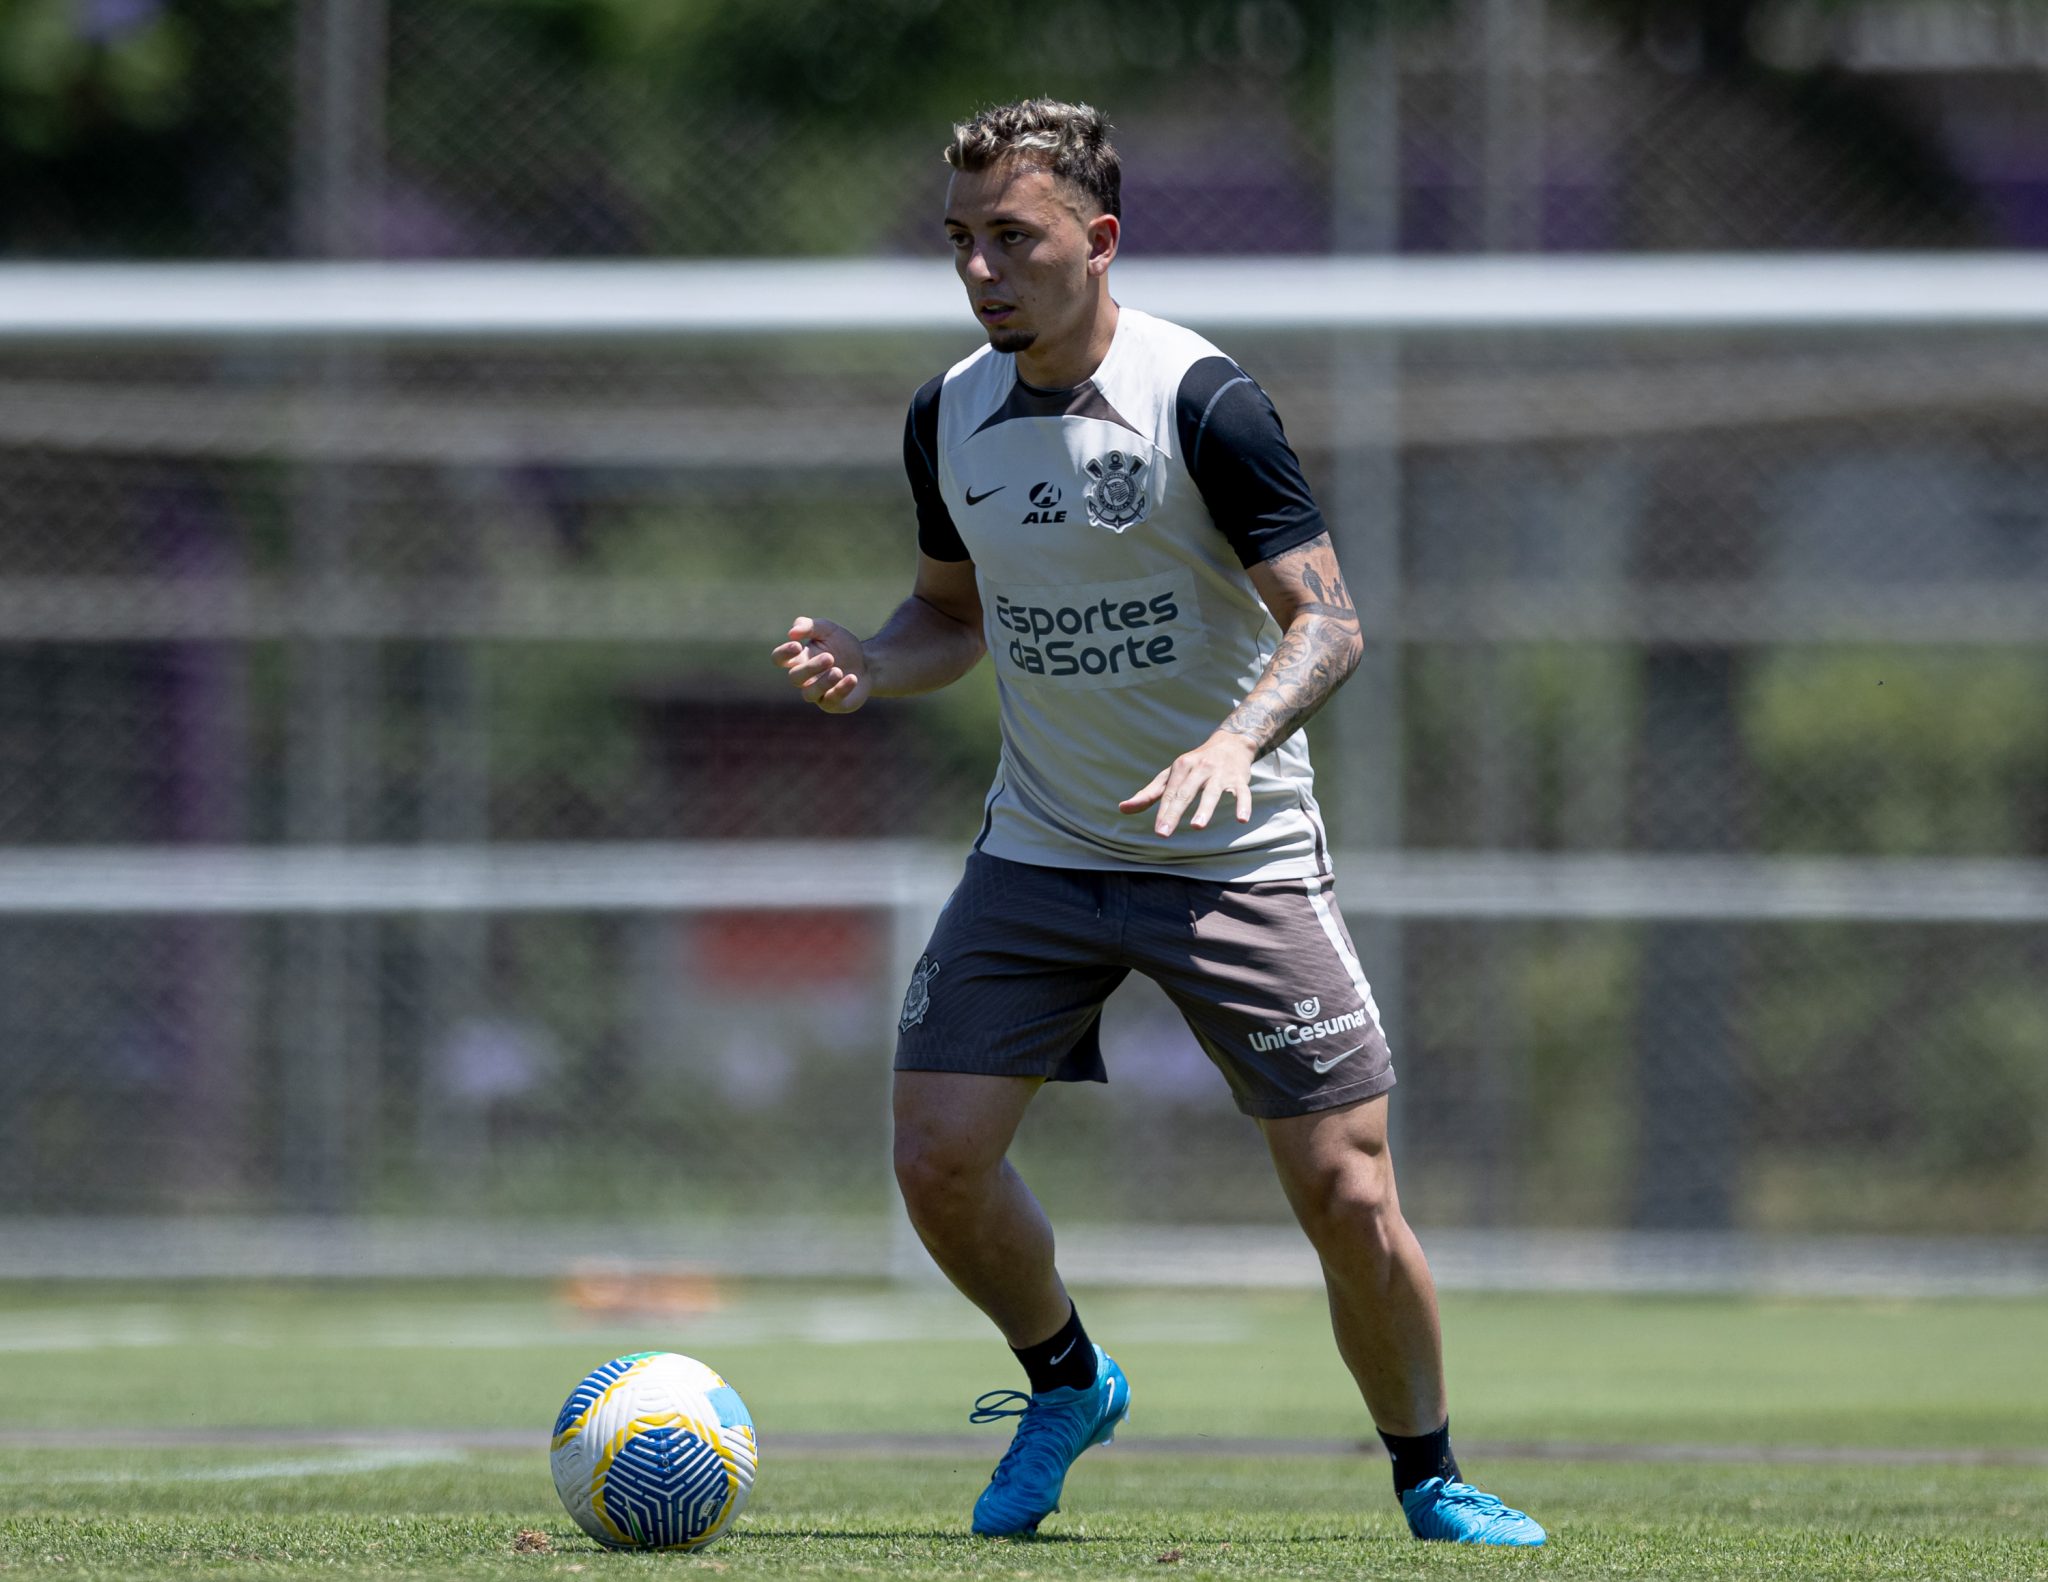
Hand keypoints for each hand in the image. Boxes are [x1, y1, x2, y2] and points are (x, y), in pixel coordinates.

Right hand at [772, 616, 872, 713]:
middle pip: (794, 677)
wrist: (867, 662)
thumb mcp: (828, 629)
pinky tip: (852, 678)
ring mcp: (817, 693)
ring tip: (838, 671)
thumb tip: (791, 632)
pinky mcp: (832, 704)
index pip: (779, 658)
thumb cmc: (842, 646)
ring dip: (823, 682)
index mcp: (799, 658)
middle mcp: (804, 678)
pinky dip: (840, 690)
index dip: (783, 653)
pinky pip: (830, 702)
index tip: (797, 645)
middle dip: (810, 667)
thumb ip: (809, 626)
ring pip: (809, 694)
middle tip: (829, 657)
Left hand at [1119, 731, 1255, 836]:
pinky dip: (1242, 804)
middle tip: (1164, 834)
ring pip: (1212, 792)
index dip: (1164, 812)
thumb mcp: (1171, 775)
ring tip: (1197, 827)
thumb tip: (1122, 809)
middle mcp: (1199, 768)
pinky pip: (1242, 792)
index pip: (1170, 793)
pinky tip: (1241, 819)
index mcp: (1181, 767)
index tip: (1159, 832)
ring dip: (1204, 809)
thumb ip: (1149, 794)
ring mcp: (1220, 773)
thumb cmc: (1195, 764)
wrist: (1231, 743)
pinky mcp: (1239, 779)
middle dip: (1174, 812)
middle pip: (1185, 792)